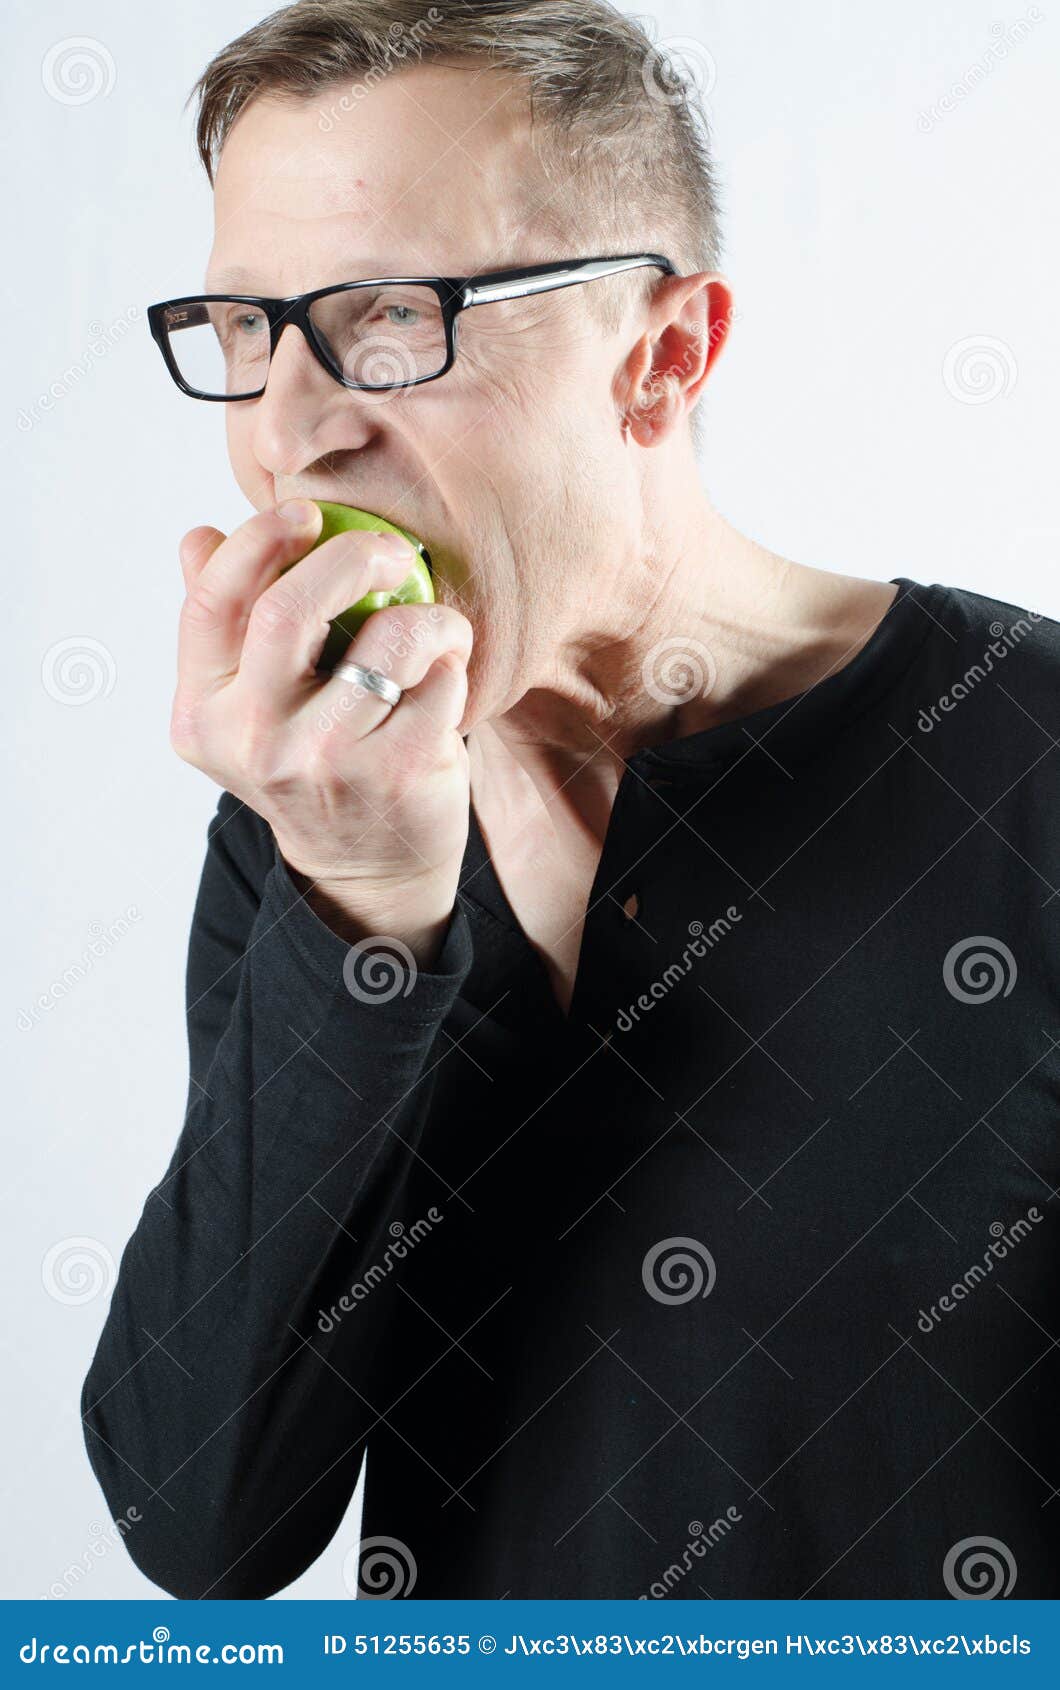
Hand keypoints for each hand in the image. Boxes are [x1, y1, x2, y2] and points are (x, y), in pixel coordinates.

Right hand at [171, 500, 472, 959]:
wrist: (366, 865)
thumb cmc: (309, 759)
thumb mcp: (249, 707)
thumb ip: (225, 627)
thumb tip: (197, 538)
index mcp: (201, 713)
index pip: (212, 602)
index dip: (257, 541)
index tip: (305, 514)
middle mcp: (253, 740)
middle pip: (288, 609)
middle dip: (350, 555)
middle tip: (389, 551)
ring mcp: (325, 762)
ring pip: (388, 639)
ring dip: (427, 614)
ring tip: (436, 625)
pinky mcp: (396, 774)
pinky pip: (439, 681)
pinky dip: (452, 662)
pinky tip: (446, 673)